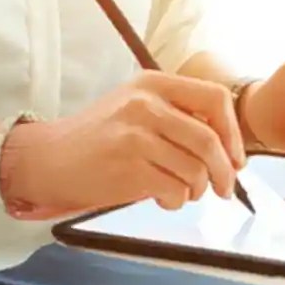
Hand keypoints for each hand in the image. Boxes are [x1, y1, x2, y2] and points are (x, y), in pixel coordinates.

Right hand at [0, 71, 245, 217]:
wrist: (48, 159)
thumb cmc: (100, 137)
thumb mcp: (137, 107)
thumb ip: (178, 115)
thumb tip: (230, 147)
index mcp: (153, 83)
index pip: (215, 98)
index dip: (233, 132)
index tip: (236, 157)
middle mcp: (145, 104)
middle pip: (209, 140)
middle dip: (224, 172)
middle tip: (224, 188)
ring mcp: (135, 136)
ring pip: (195, 169)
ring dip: (197, 189)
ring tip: (184, 192)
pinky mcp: (127, 168)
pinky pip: (175, 190)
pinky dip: (177, 200)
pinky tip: (163, 198)